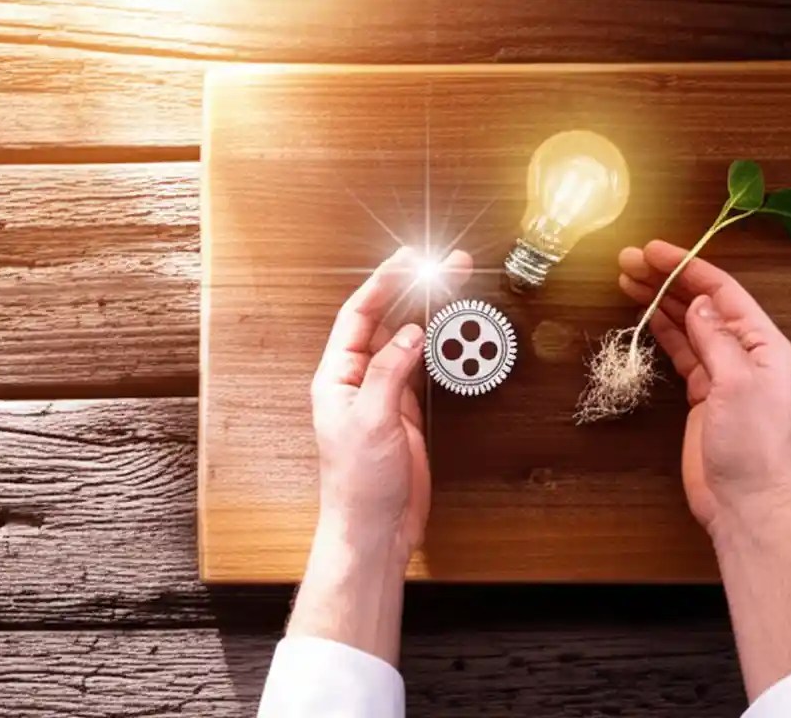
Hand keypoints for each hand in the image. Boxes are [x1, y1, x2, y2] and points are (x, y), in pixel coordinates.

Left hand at [311, 246, 472, 557]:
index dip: (384, 284)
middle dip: (412, 290)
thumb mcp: (370, 421)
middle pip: (386, 320)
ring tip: (454, 289)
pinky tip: (453, 333)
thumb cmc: (358, 484)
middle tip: (443, 266)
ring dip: (431, 315)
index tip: (410, 262)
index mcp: (336, 377)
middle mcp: (357, 380)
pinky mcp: (404, 411)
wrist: (375, 528)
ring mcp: (382, 394)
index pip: (359, 315)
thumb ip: (389, 373)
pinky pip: (422, 367)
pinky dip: (440, 348)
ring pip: (408, 341)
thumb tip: (410, 333)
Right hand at [618, 240, 790, 533]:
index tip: (653, 251)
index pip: (723, 292)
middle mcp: (745, 352)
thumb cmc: (751, 447)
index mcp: (764, 344)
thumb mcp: (737, 385)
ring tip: (627, 279)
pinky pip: (681, 351)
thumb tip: (697, 305)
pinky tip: (644, 315)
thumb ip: (716, 341)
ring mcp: (723, 373)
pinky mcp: (703, 394)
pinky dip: (661, 331)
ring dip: (660, 301)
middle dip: (667, 279)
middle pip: (703, 303)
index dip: (688, 267)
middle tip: (628, 261)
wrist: (744, 502)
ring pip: (688, 324)